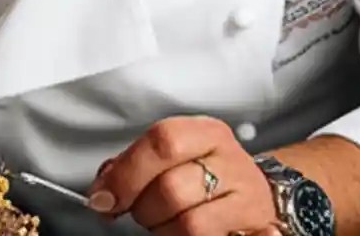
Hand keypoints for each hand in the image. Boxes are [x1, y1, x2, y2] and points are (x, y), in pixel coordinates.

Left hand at [88, 116, 281, 235]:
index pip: (162, 142)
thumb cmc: (203, 175)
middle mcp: (230, 159)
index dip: (126, 173)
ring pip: (190, 224)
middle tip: (141, 213)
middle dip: (143, 209)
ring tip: (165, 224)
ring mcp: (247, 196)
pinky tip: (184, 234)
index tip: (103, 198)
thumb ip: (133, 166)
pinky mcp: (258, 228)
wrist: (256, 194)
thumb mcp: (173, 157)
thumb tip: (101, 193)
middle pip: (171, 189)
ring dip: (164, 231)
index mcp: (205, 133)